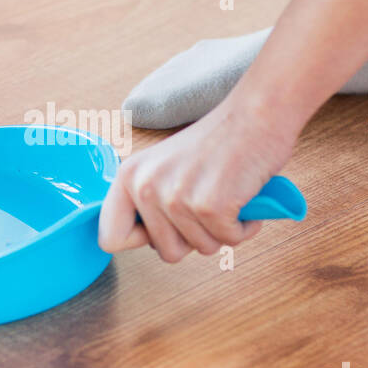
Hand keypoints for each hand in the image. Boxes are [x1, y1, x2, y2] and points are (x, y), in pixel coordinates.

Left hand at [98, 87, 299, 261]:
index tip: (165, 227)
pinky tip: (243, 197)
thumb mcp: (164, 167)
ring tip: (226, 194)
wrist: (257, 113)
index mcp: (128, 176)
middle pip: (166, 253)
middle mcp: (145, 186)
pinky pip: (229, 240)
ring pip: (201, 249)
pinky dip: (244, 226)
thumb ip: (148, 200)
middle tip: (207, 203)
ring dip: (222, 229)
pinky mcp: (209, 206)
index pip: (110, 238)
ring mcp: (176, 197)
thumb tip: (144, 240)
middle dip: (194, 237)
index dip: (143, 241)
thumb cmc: (218, 140)